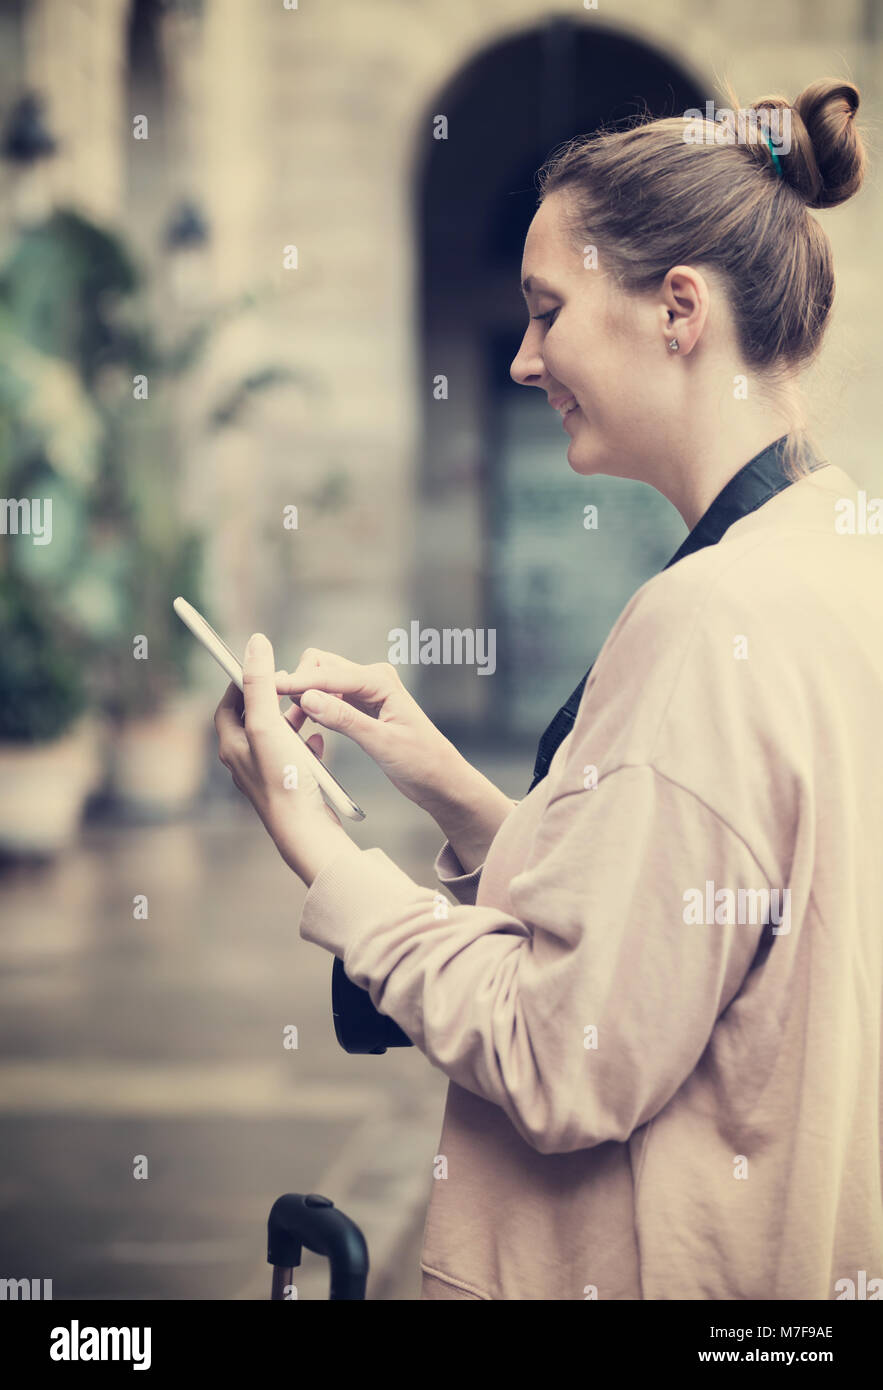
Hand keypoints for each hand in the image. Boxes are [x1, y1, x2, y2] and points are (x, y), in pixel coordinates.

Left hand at [213, 632, 358, 885]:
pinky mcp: (291, 786)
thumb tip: (256, 644)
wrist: (305, 830)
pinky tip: (321, 738)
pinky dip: (308, 744)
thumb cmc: (283, 780)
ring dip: (292, 720)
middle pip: (253, 721)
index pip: (226, 707)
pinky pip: (297, 758)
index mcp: (233, 747)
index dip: (239, 684)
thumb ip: (261, 683)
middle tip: (288, 684)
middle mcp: (246, 762)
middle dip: (271, 700)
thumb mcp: (268, 724)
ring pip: (277, 738)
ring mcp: (269, 775)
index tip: (255, 666)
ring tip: (309, 706)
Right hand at [276, 648, 516, 872]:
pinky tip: (302, 724)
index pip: (330, 675)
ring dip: (302, 695)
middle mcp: (372, 679)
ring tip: (287, 721)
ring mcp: (365, 692)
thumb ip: (345, 719)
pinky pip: (327, 698)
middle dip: (297, 683)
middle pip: (320, 666)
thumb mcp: (382, 743)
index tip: (269, 688)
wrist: (441, 780)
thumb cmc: (421, 762)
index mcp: (381, 681)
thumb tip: (307, 698)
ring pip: (321, 681)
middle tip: (276, 710)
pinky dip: (312, 707)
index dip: (298, 681)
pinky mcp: (359, 707)